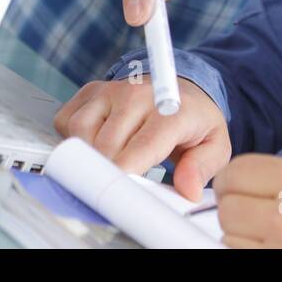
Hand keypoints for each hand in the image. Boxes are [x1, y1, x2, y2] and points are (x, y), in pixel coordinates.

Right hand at [53, 75, 229, 201]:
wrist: (182, 87)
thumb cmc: (194, 120)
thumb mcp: (214, 144)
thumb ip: (202, 167)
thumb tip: (187, 189)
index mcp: (171, 109)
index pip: (141, 147)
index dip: (126, 174)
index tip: (120, 194)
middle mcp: (137, 94)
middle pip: (106, 146)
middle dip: (109, 171)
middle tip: (119, 182)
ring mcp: (111, 89)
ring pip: (81, 132)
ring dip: (90, 154)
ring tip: (111, 158)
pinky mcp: (91, 90)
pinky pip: (67, 120)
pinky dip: (74, 137)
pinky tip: (96, 140)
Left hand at [213, 154, 281, 247]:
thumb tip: (243, 177)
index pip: (237, 171)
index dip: (234, 176)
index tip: (237, 181)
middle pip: (227, 205)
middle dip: (234, 203)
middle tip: (248, 204)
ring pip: (230, 234)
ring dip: (241, 229)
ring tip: (269, 226)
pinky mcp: (278, 267)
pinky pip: (243, 253)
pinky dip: (250, 247)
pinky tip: (274, 242)